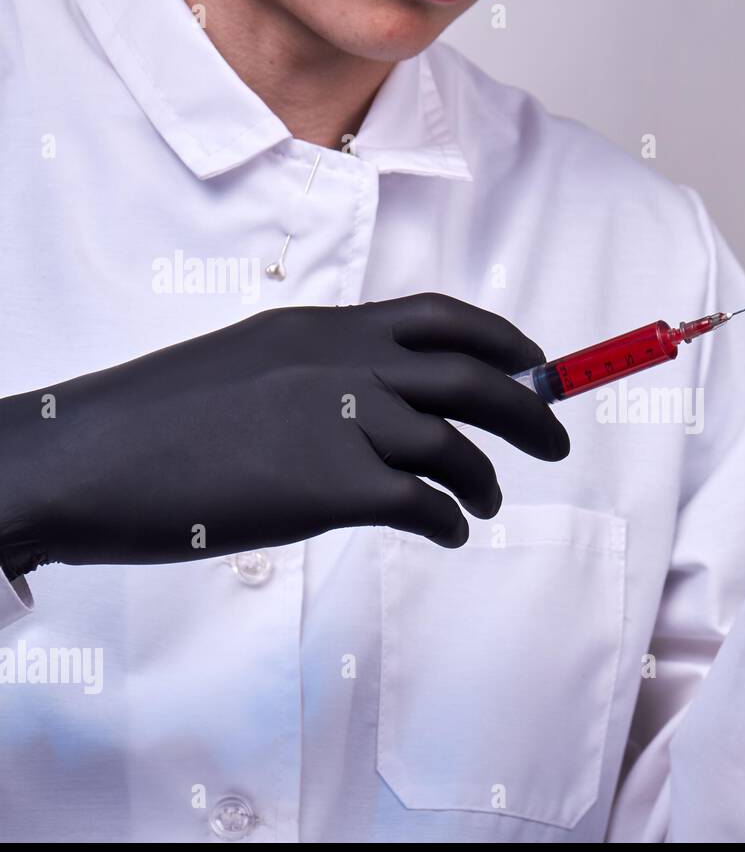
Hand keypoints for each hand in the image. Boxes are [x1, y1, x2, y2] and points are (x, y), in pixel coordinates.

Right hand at [0, 293, 568, 576]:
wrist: (82, 459)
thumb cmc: (158, 423)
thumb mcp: (250, 365)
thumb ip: (322, 371)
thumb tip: (394, 404)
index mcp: (321, 327)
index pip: (438, 317)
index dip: (501, 339)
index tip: (536, 362)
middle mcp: (339, 363)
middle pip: (470, 377)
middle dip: (528, 409)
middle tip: (556, 441)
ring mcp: (335, 420)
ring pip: (453, 446)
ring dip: (485, 480)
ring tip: (486, 504)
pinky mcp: (325, 485)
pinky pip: (422, 502)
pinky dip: (449, 520)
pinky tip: (447, 533)